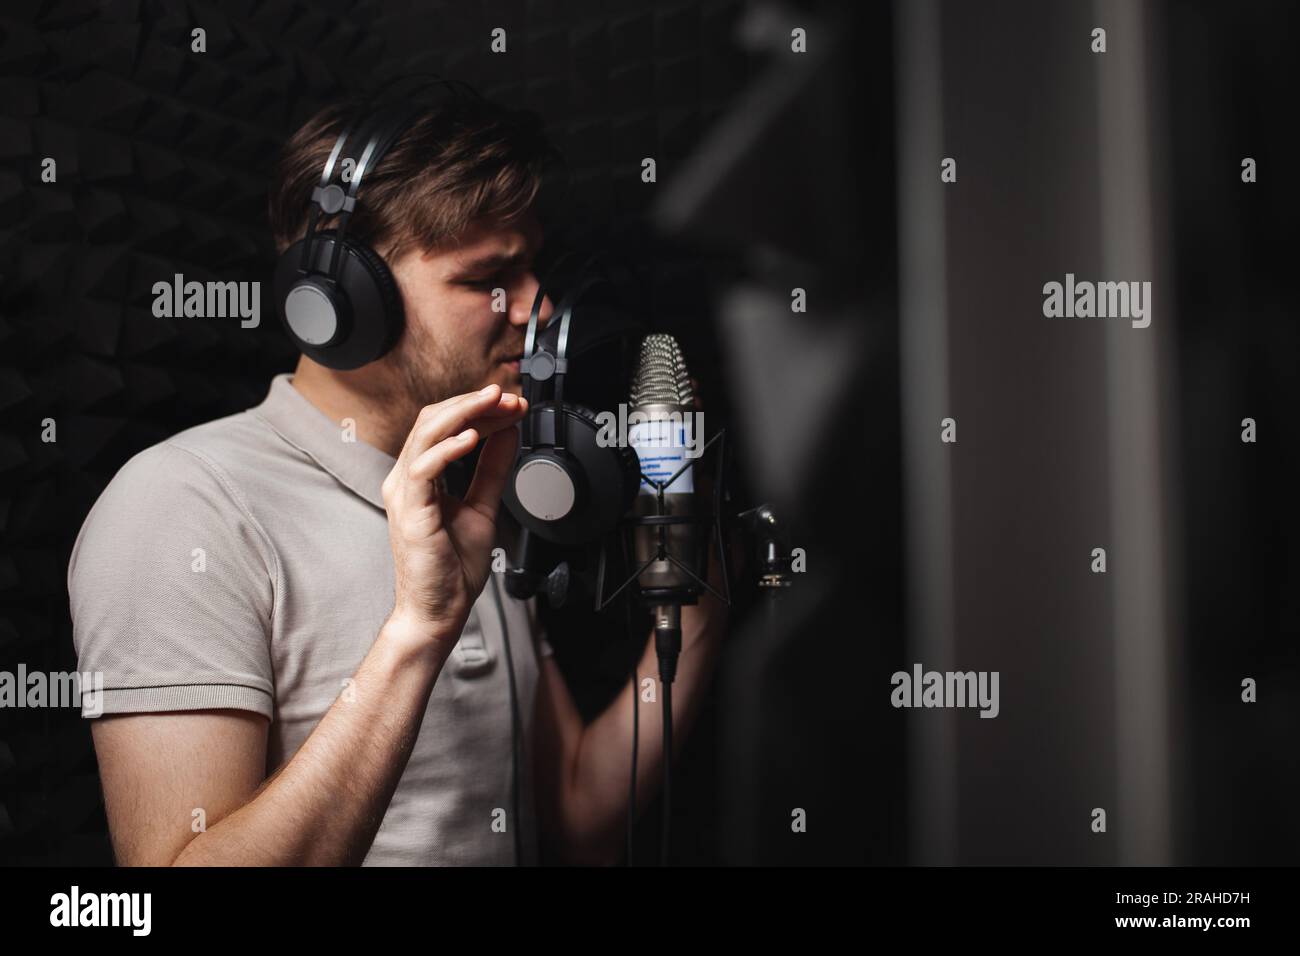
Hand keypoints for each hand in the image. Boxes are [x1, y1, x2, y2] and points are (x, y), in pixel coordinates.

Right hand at [381, 384, 527, 651]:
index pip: (446, 424)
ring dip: (466, 413)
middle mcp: (407, 478)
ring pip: (426, 433)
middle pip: (434, 419)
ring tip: (496, 404)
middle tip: (510, 397)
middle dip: (476, 403)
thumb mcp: (482, 506)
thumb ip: (492, 470)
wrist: (439, 610)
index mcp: (420, 475)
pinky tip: (473, 438)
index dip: (480, 408)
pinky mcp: (409, 511)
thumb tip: (508, 434)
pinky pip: (423, 468)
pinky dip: (449, 448)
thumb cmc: (452, 567)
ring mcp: (404, 493)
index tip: (513, 404)